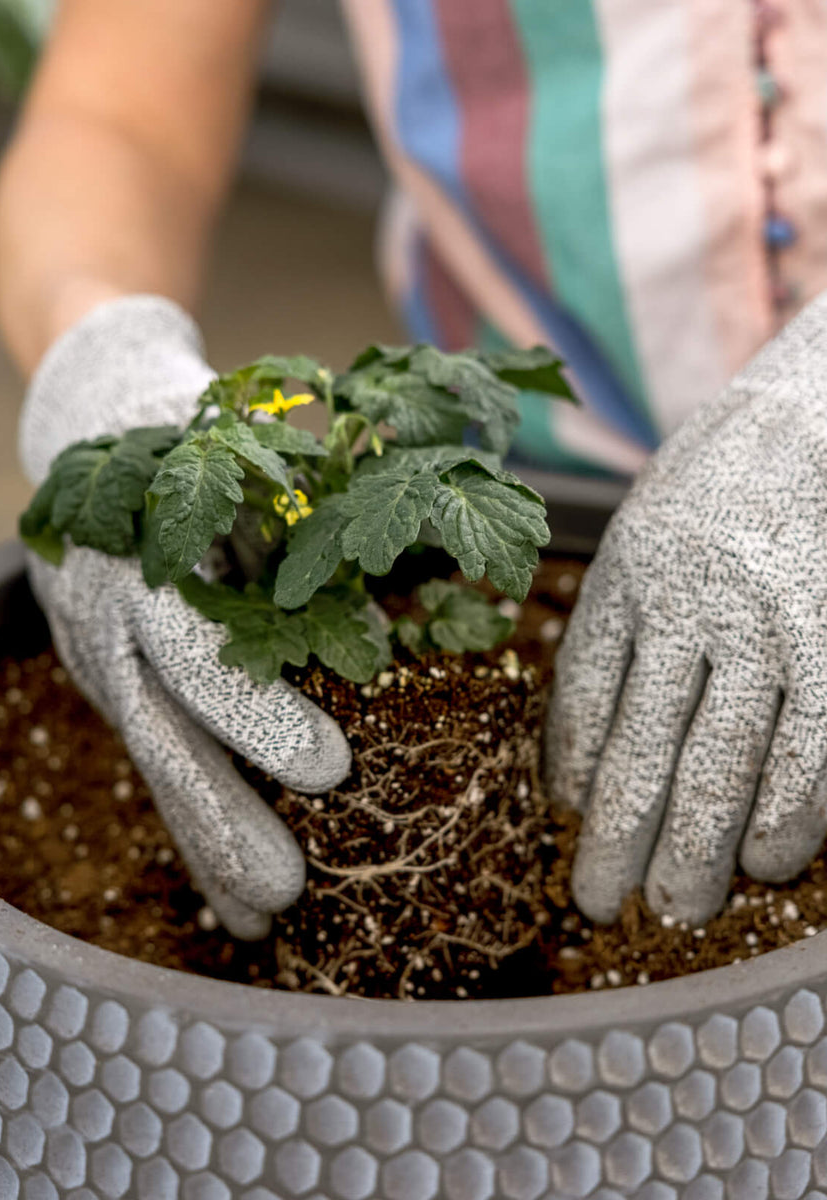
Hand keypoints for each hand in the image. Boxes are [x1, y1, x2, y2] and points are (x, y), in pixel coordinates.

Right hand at [19, 294, 349, 936]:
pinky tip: (227, 895)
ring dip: (205, 844)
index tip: (335, 770)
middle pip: (164, 732)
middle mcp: (108, 620)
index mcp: (139, 559)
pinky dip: (190, 828)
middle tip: (289, 891)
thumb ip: (289, 528)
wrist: (90, 412)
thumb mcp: (232, 453)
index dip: (257, 714)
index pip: (198, 650)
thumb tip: (380, 625)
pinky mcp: (112, 680)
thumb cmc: (185, 426)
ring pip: (153, 762)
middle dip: (223, 815)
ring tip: (262, 921)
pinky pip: (152, 760)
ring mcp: (101, 658)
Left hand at [545, 294, 826, 925]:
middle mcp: (695, 608)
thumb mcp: (643, 535)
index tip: (569, 823)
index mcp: (631, 576)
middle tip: (601, 904)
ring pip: (724, 774)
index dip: (574, 777)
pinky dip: (788, 824)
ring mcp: (775, 632)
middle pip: (645, 757)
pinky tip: (771, 864)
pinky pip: (810, 760)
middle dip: (621, 847)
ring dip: (699, 855)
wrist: (819, 420)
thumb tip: (577, 758)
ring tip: (679, 906)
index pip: (586, 702)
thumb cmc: (721, 487)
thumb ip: (611, 631)